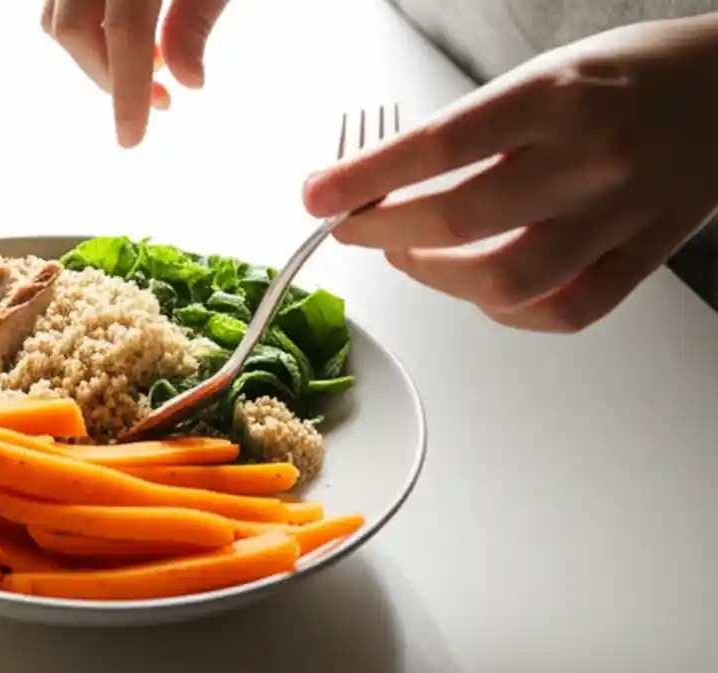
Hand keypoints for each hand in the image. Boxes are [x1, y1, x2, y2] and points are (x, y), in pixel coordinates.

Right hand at [41, 0, 230, 146]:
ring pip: (58, 16)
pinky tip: (128, 37)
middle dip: (108, 77)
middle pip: (74, 26)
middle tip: (159, 101)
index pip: (124, 29)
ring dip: (94, 55)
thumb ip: (198, 17)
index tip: (131, 139)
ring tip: (149, 65)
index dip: (126, 89)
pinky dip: (86, 25)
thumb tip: (185, 81)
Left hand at [303, 15, 717, 331]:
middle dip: (380, 231)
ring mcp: (618, 215)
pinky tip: (479, 288)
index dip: (363, 178)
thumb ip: (471, 128)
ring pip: (503, 281)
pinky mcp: (642, 258)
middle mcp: (587, 158)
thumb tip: (386, 178)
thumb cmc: (632, 74)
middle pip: (455, 220)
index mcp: (554, 97)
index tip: (317, 194)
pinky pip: (561, 312)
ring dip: (433, 277)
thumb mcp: (544, 73)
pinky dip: (504, 310)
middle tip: (352, 226)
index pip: (435, 145)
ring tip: (409, 254)